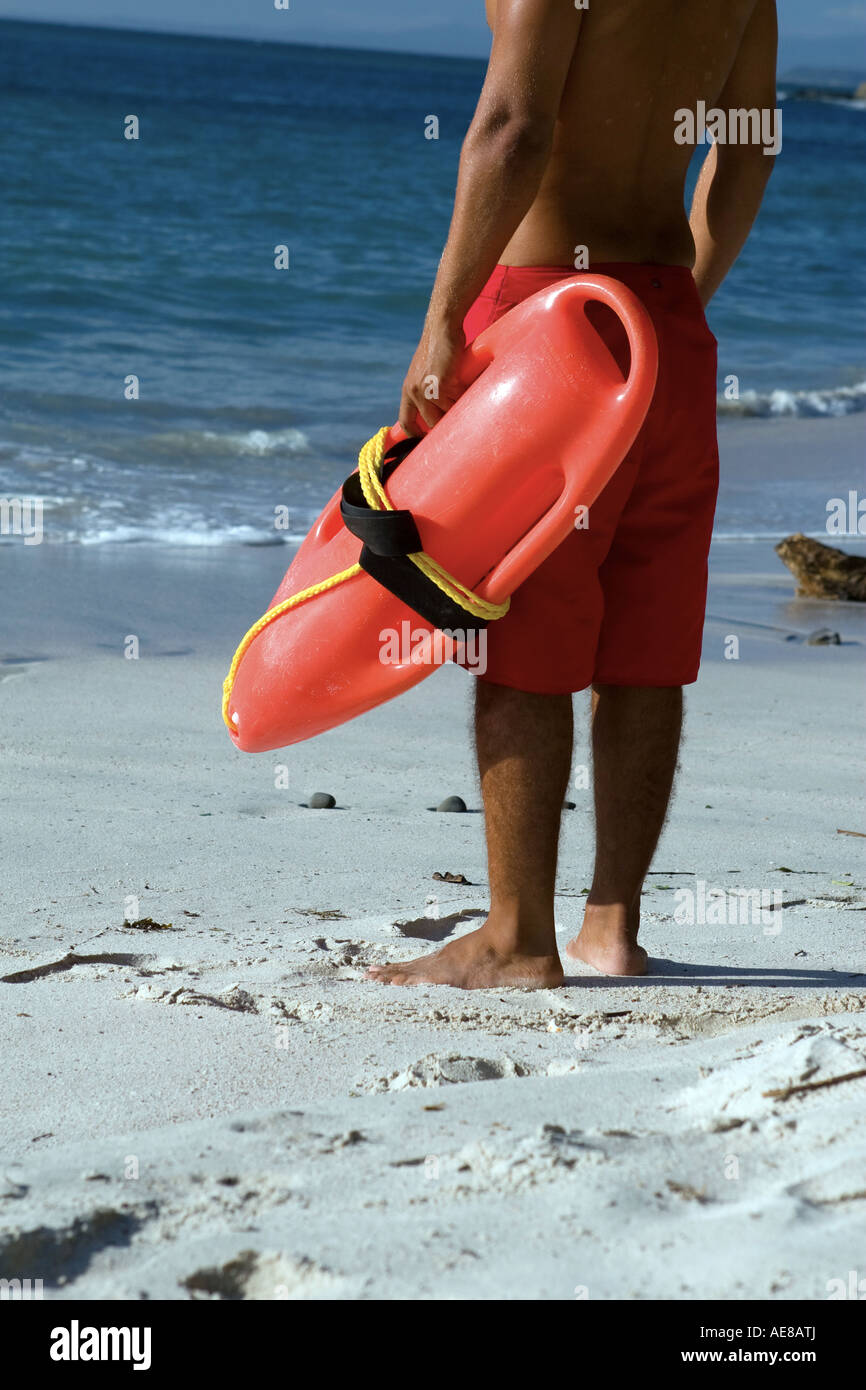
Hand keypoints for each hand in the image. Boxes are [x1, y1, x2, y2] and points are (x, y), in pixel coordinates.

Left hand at [398, 317, 466, 435]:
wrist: (442, 327)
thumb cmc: (439, 347)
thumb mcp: (426, 372)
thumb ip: (428, 390)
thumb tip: (444, 409)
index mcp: (408, 391)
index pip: (406, 422)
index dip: (416, 435)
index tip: (427, 441)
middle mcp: (414, 392)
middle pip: (431, 423)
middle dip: (445, 426)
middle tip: (459, 428)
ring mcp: (427, 390)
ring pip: (446, 414)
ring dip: (458, 412)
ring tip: (470, 410)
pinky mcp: (442, 385)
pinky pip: (457, 402)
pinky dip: (466, 400)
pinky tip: (473, 394)